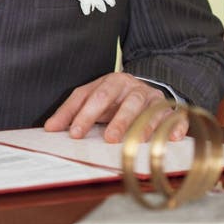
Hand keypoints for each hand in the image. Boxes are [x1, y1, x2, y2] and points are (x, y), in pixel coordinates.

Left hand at [43, 73, 187, 142]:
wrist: (146, 89)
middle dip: (116, 120)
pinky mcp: (169, 108)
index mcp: (109, 82)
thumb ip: (72, 112)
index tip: (74, 134)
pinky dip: (175, 126)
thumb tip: (49, 129)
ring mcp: (152, 97)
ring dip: (143, 125)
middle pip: (123, 101)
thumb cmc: (114, 100)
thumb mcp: (94, 100)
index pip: (92, 96)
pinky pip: (174, 116)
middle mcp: (131, 87)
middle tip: (108, 138)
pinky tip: (173, 137)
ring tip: (136, 141)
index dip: (83, 114)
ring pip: (148, 109)